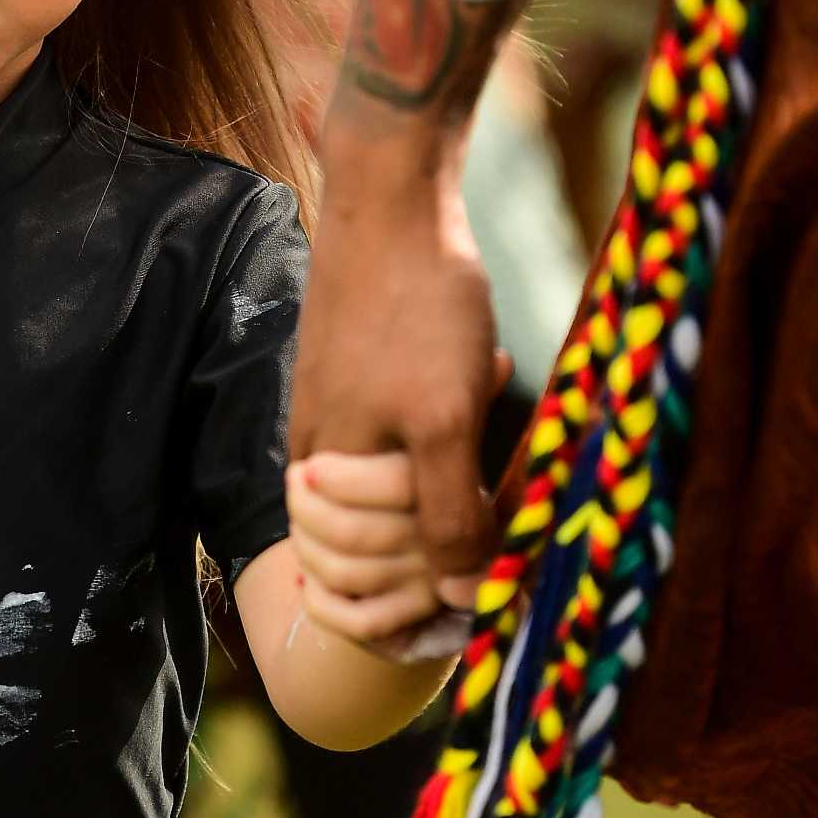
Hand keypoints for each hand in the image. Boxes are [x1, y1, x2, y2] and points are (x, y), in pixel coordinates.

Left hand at [286, 449, 443, 645]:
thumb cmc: (391, 486)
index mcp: (448, 486)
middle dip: (304, 511)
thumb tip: (306, 473)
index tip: (306, 469)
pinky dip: (319, 602)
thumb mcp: (393, 452)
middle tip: (296, 493)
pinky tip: (309, 580)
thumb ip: (368, 453)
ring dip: (305, 551)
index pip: (397, 485)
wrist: (428, 551)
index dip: (340, 479)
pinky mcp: (417, 620)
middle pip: (353, 533)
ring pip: (345, 574)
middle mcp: (445, 538)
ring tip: (300, 531)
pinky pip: (359, 621)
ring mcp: (433, 584)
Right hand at [289, 150, 505, 613]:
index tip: (478, 608)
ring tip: (489, 470)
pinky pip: (402, 451)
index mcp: (324, 479)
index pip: (350, 593)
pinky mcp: (366, 386)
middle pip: (366, 560)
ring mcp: (339, 419)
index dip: (411, 617)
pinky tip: (490, 385)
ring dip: (445, 506)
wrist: (395, 199)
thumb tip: (464, 599)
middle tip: (498, 541)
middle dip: (432, 569)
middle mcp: (319, 458)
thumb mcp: (445, 423)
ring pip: (391, 507)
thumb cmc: (419, 310)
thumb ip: (445, 517)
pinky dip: (448, 449)